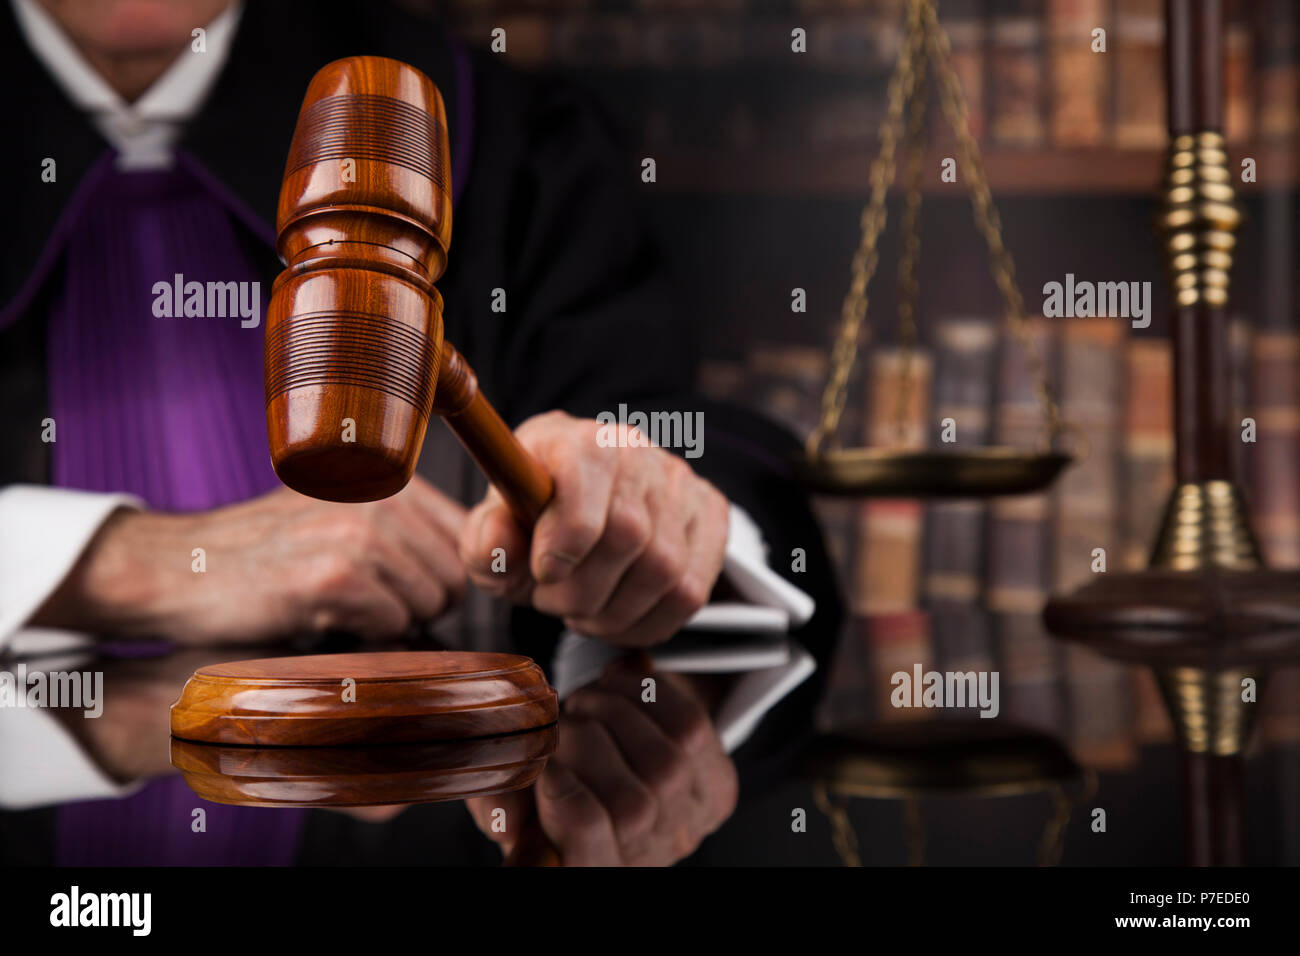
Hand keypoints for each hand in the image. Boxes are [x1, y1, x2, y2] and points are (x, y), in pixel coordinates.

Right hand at [34, 476, 468, 644]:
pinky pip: (392, 624)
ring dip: (389, 621)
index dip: (442, 577)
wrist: (182, 568)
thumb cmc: (266, 552)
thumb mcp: (340, 518)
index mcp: (389, 479)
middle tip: (363, 605)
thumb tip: (471, 574)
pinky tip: (320, 616)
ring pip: (428, 603)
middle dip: (419, 605)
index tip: (405, 589)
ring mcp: (359, 533)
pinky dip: (362, 635)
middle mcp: (381, 497)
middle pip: (454, 577)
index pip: (465, 539)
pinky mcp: (335, 575)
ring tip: (336, 605)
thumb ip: (405, 531)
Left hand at [460, 411, 729, 647]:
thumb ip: (486, 540)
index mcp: (577, 441)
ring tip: (583, 614)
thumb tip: (502, 547)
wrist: (585, 507)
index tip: (543, 575)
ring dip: (614, 614)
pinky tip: (618, 621)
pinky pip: (692, 591)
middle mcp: (637, 451)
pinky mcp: (711, 516)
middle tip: (554, 604)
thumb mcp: (497, 528)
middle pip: (629, 536)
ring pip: (665, 570)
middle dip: (583, 592)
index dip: (564, 543)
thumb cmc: (535, 520)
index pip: (588, 484)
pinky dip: (649, 624)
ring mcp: (681, 482)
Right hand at [466, 657, 738, 865]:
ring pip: (665, 763)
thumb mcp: (519, 804)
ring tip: (586, 701)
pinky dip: (648, 694)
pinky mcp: (718, 786)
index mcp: (595, 871)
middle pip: (632, 806)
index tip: (543, 760)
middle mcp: (650, 858)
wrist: (620, 772)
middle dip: (586, 743)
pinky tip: (618, 686)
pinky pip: (690, 727)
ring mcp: (691, 824)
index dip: (565, 796)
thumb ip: (499, 804)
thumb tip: (505, 816)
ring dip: (616, 713)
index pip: (589, 841)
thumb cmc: (559, 789)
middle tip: (561, 721)